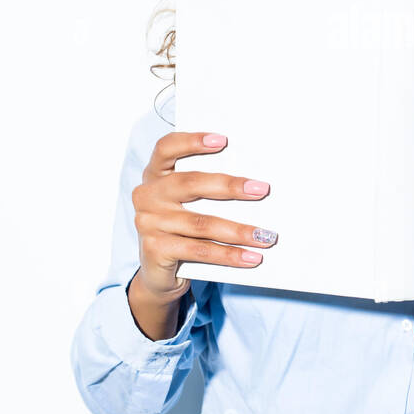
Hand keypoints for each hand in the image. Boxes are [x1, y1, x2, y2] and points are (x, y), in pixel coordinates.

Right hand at [130, 131, 275, 300]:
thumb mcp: (188, 204)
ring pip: (201, 223)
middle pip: (190, 183)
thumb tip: (254, 185)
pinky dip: (229, 255)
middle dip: (230, 186)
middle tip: (261, 189)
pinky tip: (251, 258)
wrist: (158, 273)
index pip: (166, 148)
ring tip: (265, 236)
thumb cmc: (181, 229)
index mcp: (155, 175)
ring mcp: (148, 223)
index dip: (192, 142)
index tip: (222, 140)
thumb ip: (207, 189)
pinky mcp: (155, 250)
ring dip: (238, 230)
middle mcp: (148, 195)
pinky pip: (200, 250)